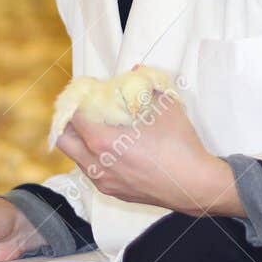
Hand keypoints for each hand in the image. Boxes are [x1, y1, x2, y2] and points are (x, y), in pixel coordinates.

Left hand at [54, 89, 237, 215]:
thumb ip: (146, 85)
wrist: (196, 186)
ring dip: (82, 142)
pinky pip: (93, 172)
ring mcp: (104, 182)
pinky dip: (94, 158)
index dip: (76, 102)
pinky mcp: (114, 192)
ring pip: (78, 159)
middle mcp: (97, 165)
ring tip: (99, 129)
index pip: (72, 118)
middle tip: (83, 111)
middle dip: (69, 124)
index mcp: (102, 142)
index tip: (85, 94)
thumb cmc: (180, 147)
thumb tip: (137, 69)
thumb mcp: (165, 107)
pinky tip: (113, 149)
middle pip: (64, 141)